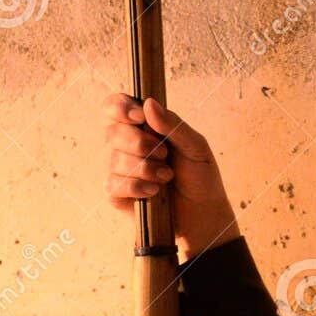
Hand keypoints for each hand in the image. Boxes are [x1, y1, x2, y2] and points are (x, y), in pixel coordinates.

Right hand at [103, 93, 241, 260]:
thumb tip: (148, 103)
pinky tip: (154, 192)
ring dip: (145, 168)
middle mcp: (127, 146)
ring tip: (167, 176)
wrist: (204, 213)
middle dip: (141, 143)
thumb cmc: (200, 176)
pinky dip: (138, 187)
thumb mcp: (195, 146)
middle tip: (165, 154)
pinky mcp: (118, 194)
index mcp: (143, 127)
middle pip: (112, 132)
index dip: (120, 108)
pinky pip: (114, 185)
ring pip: (114, 160)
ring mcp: (121, 170)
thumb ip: (173, 124)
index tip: (139, 117)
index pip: (115, 107)